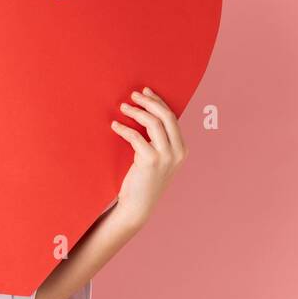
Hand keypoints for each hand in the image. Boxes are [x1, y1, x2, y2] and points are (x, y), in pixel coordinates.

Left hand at [109, 86, 187, 229]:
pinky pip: (136, 137)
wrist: (139, 206)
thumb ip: (160, 141)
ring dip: (136, 112)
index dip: (158, 102)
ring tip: (122, 107)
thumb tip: (148, 115)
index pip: (172, 118)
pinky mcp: (150, 161)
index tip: (145, 92)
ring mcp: (166, 157)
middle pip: (165, 116)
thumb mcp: (159, 160)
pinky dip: (124, 128)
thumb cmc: (145, 181)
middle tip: (133, 95)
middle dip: (149, 102)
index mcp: (182, 149)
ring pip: (153, 123)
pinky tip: (115, 125)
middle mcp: (178, 152)